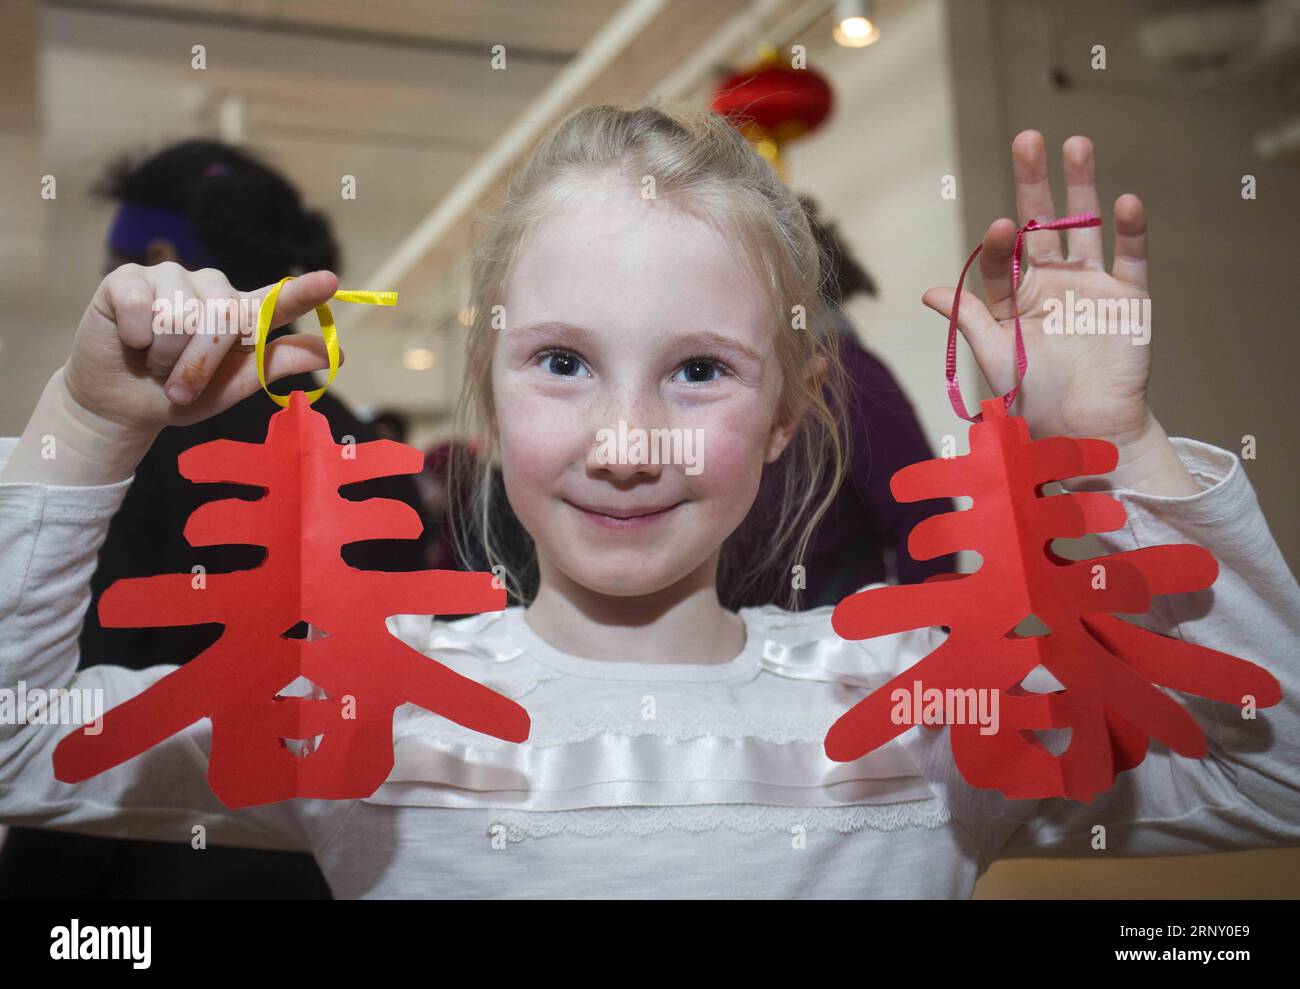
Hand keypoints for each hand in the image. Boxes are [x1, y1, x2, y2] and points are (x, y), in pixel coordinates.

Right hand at [63, 262, 341, 435]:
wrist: (123, 406)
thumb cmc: (181, 393)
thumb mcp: (235, 385)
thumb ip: (278, 363)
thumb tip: (338, 354)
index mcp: (240, 314)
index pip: (275, 300)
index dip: (302, 292)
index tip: (331, 281)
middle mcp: (210, 289)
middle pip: (222, 317)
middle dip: (199, 363)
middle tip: (179, 387)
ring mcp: (169, 278)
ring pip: (180, 314)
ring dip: (165, 355)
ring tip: (154, 363)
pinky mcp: (127, 278)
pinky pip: (141, 305)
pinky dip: (136, 336)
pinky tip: (130, 340)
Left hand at [922, 131, 1152, 448]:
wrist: (1083, 428)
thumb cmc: (1033, 396)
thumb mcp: (995, 355)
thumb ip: (969, 318)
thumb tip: (929, 292)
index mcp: (1016, 296)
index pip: (1004, 257)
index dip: (1000, 241)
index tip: (999, 226)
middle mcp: (1053, 282)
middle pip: (1044, 223)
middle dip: (1035, 183)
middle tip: (1028, 140)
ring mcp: (1091, 285)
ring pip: (1086, 226)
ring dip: (1082, 187)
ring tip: (1076, 144)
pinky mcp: (1128, 297)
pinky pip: (1131, 257)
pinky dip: (1130, 230)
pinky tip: (1124, 202)